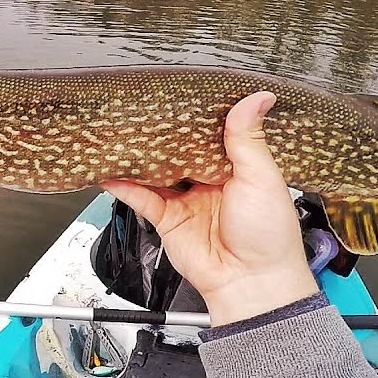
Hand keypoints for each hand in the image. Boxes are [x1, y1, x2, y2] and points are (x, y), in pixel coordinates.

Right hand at [101, 91, 317, 326]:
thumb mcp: (262, 177)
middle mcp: (208, 181)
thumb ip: (249, 139)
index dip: (195, 117)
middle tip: (141, 108)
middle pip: (178, 150)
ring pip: (155, 171)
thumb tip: (257, 98)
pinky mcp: (167, 219)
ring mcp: (185, 200)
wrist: (251, 282)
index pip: (211, 134)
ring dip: (138, 156)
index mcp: (236, 167)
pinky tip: (108, 172)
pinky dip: (123, 185)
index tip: (180, 94)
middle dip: (162, 134)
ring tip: (117, 133)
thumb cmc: (269, 235)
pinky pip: (141, 198)